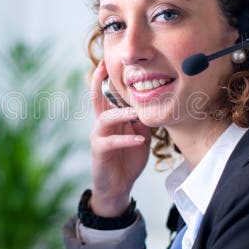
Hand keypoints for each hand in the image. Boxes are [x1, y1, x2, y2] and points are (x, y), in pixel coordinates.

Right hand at [89, 61, 151, 216]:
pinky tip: (139, 139)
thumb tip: (153, 106)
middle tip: (103, 67)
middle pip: (96, 99)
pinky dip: (126, 139)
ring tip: (135, 112)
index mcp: (111, 118)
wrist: (117, 186)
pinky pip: (111, 142)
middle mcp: (101, 124)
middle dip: (98, 82)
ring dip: (121, 113)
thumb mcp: (140, 136)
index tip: (109, 61)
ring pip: (104, 118)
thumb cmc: (127, 159)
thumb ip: (143, 121)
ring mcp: (98, 137)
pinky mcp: (100, 151)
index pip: (108, 95)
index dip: (108, 78)